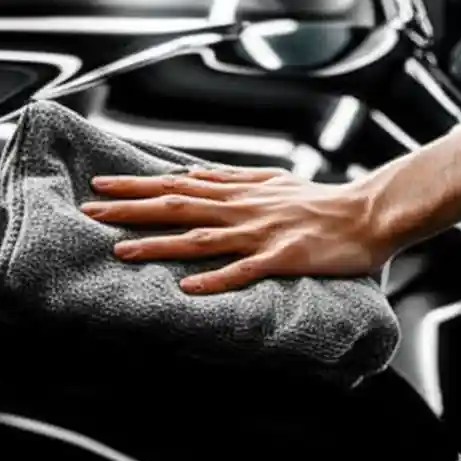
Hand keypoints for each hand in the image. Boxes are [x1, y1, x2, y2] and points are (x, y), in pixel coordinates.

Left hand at [80, 165, 393, 294]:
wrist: (368, 213)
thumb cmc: (322, 201)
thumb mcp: (272, 180)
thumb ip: (231, 177)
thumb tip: (192, 172)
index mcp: (239, 192)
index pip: (177, 186)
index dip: (137, 186)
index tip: (101, 185)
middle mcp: (242, 209)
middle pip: (178, 207)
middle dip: (132, 210)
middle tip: (91, 210)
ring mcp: (261, 234)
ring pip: (201, 239)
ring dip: (160, 244)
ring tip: (122, 250)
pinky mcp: (283, 258)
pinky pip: (245, 271)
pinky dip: (216, 279)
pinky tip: (188, 288)